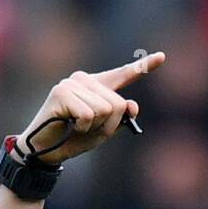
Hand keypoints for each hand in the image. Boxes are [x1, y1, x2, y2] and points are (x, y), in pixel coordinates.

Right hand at [16, 52, 165, 165]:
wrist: (45, 151)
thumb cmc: (72, 139)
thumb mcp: (103, 131)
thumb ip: (120, 118)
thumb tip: (131, 104)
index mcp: (96, 87)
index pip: (123, 75)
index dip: (143, 67)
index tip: (162, 57)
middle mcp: (84, 79)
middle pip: (117, 103)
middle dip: (107, 125)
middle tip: (86, 131)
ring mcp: (72, 84)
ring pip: (105, 109)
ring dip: (94, 128)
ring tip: (76, 128)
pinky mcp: (62, 93)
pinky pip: (89, 115)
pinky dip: (82, 128)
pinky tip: (68, 126)